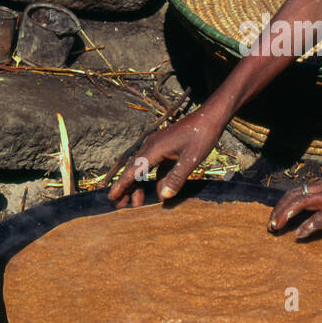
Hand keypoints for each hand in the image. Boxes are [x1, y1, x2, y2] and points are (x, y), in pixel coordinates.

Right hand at [107, 107, 224, 206]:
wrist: (210, 117)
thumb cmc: (201, 135)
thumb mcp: (190, 159)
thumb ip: (176, 178)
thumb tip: (163, 197)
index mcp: (154, 149)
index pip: (133, 171)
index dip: (122, 185)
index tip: (111, 197)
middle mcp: (151, 146)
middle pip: (134, 170)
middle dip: (126, 188)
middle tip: (120, 205)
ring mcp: (158, 145)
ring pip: (143, 168)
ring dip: (139, 185)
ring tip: (136, 203)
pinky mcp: (166, 146)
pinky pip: (154, 165)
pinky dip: (153, 178)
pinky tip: (157, 190)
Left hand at [268, 176, 321, 239]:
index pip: (298, 191)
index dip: (284, 203)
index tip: (276, 215)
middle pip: (293, 196)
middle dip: (278, 210)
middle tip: (270, 225)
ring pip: (300, 203)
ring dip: (285, 215)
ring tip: (276, 228)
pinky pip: (320, 218)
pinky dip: (307, 226)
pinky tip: (299, 235)